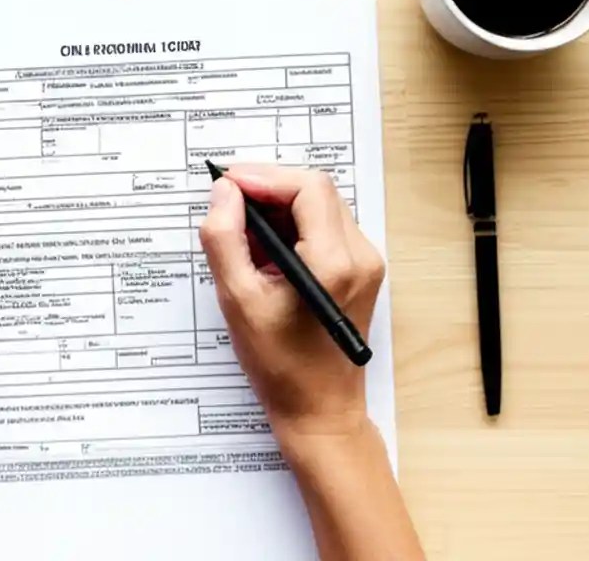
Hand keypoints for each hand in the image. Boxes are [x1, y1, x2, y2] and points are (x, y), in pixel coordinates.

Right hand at [198, 164, 385, 452]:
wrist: (319, 410)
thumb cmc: (280, 366)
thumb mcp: (238, 299)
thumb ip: (225, 238)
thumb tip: (223, 194)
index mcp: (335, 263)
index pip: (306, 188)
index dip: (263, 177)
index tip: (226, 183)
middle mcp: (360, 256)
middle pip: (315, 191)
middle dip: (268, 189)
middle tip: (226, 202)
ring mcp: (365, 264)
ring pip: (319, 207)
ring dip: (278, 208)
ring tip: (240, 231)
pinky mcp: (359, 271)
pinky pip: (324, 229)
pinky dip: (291, 227)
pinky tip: (261, 249)